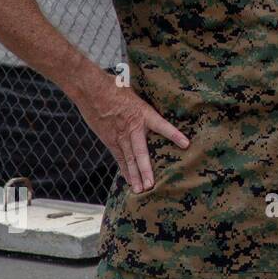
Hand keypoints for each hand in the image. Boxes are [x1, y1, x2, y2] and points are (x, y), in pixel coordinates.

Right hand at [74, 70, 188, 192]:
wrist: (91, 89)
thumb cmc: (116, 88)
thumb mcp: (137, 94)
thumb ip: (148, 106)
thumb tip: (163, 106)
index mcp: (143, 113)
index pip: (162, 125)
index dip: (174, 134)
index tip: (186, 144)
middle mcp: (132, 128)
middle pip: (140, 152)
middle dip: (146, 170)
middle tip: (152, 185)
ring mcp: (119, 136)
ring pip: (129, 159)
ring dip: (135, 176)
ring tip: (141, 190)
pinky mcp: (109, 140)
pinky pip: (119, 158)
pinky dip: (124, 170)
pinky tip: (129, 182)